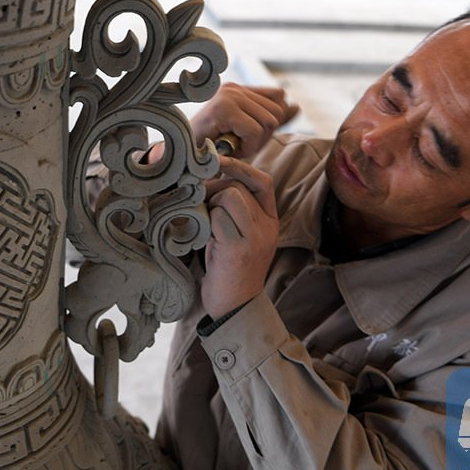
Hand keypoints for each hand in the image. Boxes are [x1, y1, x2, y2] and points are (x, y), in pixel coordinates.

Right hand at [190, 83, 299, 157]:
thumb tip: (297, 107)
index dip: (271, 121)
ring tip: (233, 146)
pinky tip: (230, 148)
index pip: (278, 97)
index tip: (248, 135)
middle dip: (263, 135)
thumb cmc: (211, 148)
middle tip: (239, 144)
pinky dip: (247, 147)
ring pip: (268, 122)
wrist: (180, 158)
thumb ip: (270, 119)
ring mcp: (228, 96)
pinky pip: (255, 131)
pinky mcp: (224, 109)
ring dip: (254, 143)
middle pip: (276, 111)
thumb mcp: (246, 132)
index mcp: (237, 89)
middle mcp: (233, 88)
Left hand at [201, 156, 278, 318]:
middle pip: (238, 186)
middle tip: (199, 203)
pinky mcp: (238, 247)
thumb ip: (234, 211)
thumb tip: (209, 178)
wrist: (234, 307)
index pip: (262, 181)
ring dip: (209, 205)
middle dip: (213, 187)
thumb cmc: (229, 270)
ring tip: (204, 225)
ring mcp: (255, 237)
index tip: (217, 161)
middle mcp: (267, 227)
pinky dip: (204, 222)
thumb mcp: (238, 236)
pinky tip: (202, 237)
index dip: (240, 167)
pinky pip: (217, 216)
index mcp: (270, 221)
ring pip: (229, 196)